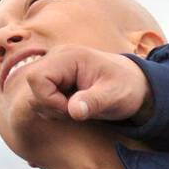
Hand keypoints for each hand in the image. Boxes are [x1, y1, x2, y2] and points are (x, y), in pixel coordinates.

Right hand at [22, 45, 152, 123]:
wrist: (135, 85)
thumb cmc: (127, 88)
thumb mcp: (114, 96)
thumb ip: (94, 102)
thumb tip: (73, 111)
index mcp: (68, 57)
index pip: (37, 78)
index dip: (49, 99)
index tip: (72, 109)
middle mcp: (57, 58)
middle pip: (32, 84)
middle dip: (50, 105)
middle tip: (76, 111)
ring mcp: (55, 68)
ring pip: (35, 93)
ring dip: (52, 108)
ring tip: (77, 109)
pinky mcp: (56, 79)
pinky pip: (42, 96)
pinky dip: (54, 108)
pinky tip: (73, 108)